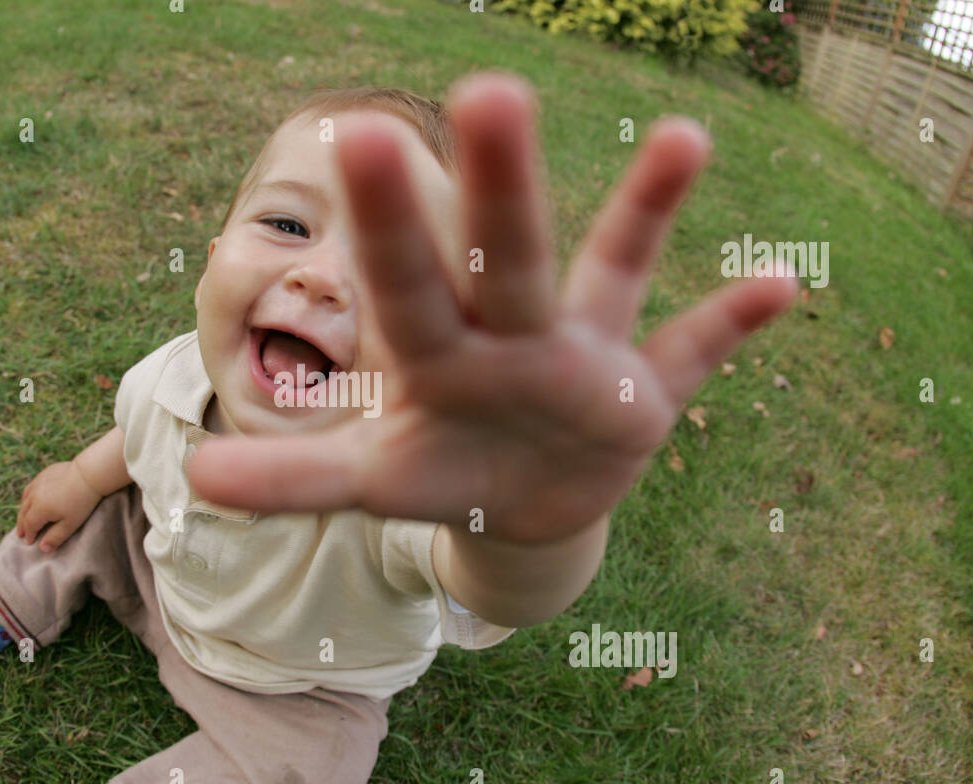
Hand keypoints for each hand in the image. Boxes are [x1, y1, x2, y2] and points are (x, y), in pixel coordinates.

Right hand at [15, 461, 102, 551]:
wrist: (89, 474)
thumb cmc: (81, 502)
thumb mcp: (70, 524)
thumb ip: (55, 538)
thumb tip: (42, 549)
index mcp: (39, 509)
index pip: (30, 525)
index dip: (29, 535)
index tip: (29, 543)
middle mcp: (34, 495)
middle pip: (24, 513)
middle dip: (22, 525)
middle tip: (20, 534)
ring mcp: (38, 483)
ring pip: (25, 500)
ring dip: (23, 511)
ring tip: (22, 518)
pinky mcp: (44, 474)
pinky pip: (31, 487)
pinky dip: (28, 497)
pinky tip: (31, 499)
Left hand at [187, 71, 796, 544]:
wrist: (519, 503)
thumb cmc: (440, 470)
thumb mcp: (372, 480)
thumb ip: (294, 480)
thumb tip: (192, 479)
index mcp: (437, 354)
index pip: (409, 280)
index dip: (390, 223)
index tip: (364, 134)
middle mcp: (509, 333)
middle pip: (506, 256)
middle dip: (504, 186)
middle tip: (492, 90)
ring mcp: (582, 351)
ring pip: (608, 273)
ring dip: (644, 211)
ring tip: (686, 138)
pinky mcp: (642, 389)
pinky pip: (692, 348)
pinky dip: (732, 322)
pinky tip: (780, 285)